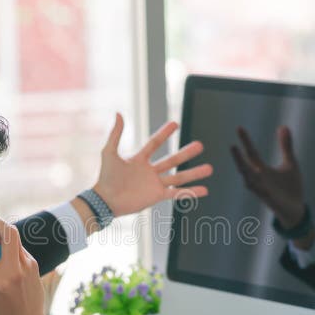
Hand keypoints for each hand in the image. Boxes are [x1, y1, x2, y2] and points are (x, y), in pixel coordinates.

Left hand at [92, 113, 212, 215]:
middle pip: (172, 160)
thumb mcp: (109, 152)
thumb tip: (119, 114)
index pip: (155, 143)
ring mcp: (154, 184)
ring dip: (194, 173)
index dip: (164, 133)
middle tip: (200, 145)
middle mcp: (149, 171)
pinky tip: (204, 190)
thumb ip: (116, 134)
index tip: (175, 123)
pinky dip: (190, 192)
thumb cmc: (105, 177)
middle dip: (186, 153)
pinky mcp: (157, 196)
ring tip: (209, 168)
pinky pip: (176, 193)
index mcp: (139, 159)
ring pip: (178, 177)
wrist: (105, 200)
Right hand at [231, 125, 304, 227]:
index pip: (251, 153)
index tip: (239, 128)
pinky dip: (256, 186)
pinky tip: (251, 179)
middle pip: (245, 166)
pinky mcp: (268, 199)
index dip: (245, 141)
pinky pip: (260, 192)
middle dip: (238, 157)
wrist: (297, 208)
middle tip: (232, 145)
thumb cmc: (291, 186)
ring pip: (248, 180)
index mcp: (262, 170)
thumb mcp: (290, 162)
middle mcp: (258, 179)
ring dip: (244, 171)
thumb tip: (283, 126)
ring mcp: (262, 189)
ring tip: (240, 163)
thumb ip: (285, 146)